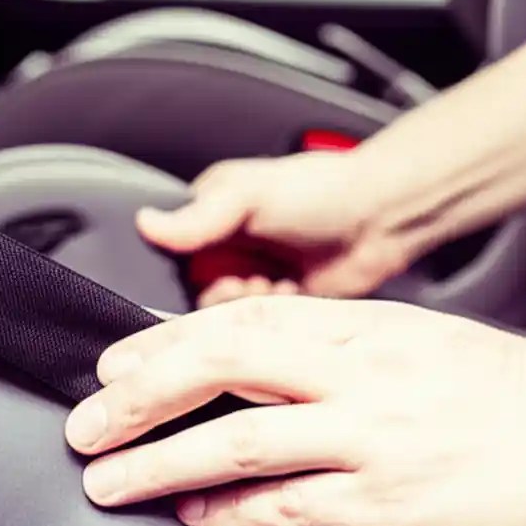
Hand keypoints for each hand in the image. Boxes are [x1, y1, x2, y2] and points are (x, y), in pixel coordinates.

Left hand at [64, 296, 525, 525]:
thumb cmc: (513, 389)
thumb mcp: (417, 343)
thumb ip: (342, 350)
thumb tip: (263, 366)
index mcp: (364, 328)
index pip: (238, 324)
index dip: (161, 346)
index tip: (113, 367)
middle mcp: (360, 375)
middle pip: (222, 367)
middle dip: (139, 397)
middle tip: (85, 424)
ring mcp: (374, 439)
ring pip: (241, 440)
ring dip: (160, 461)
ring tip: (109, 481)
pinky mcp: (393, 503)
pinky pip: (290, 506)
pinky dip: (230, 510)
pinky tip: (194, 515)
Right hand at [137, 152, 410, 306]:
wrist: (381, 220)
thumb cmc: (321, 191)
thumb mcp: (250, 194)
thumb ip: (198, 215)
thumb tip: (144, 223)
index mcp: (209, 215)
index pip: (168, 255)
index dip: (181, 270)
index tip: (205, 270)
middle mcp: (226, 252)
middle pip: (192, 294)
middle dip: (219, 293)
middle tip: (245, 279)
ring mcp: (253, 282)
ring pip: (224, 319)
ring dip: (247, 308)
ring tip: (273, 283)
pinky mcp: (279, 312)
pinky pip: (256, 334)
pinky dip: (270, 323)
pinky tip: (290, 295)